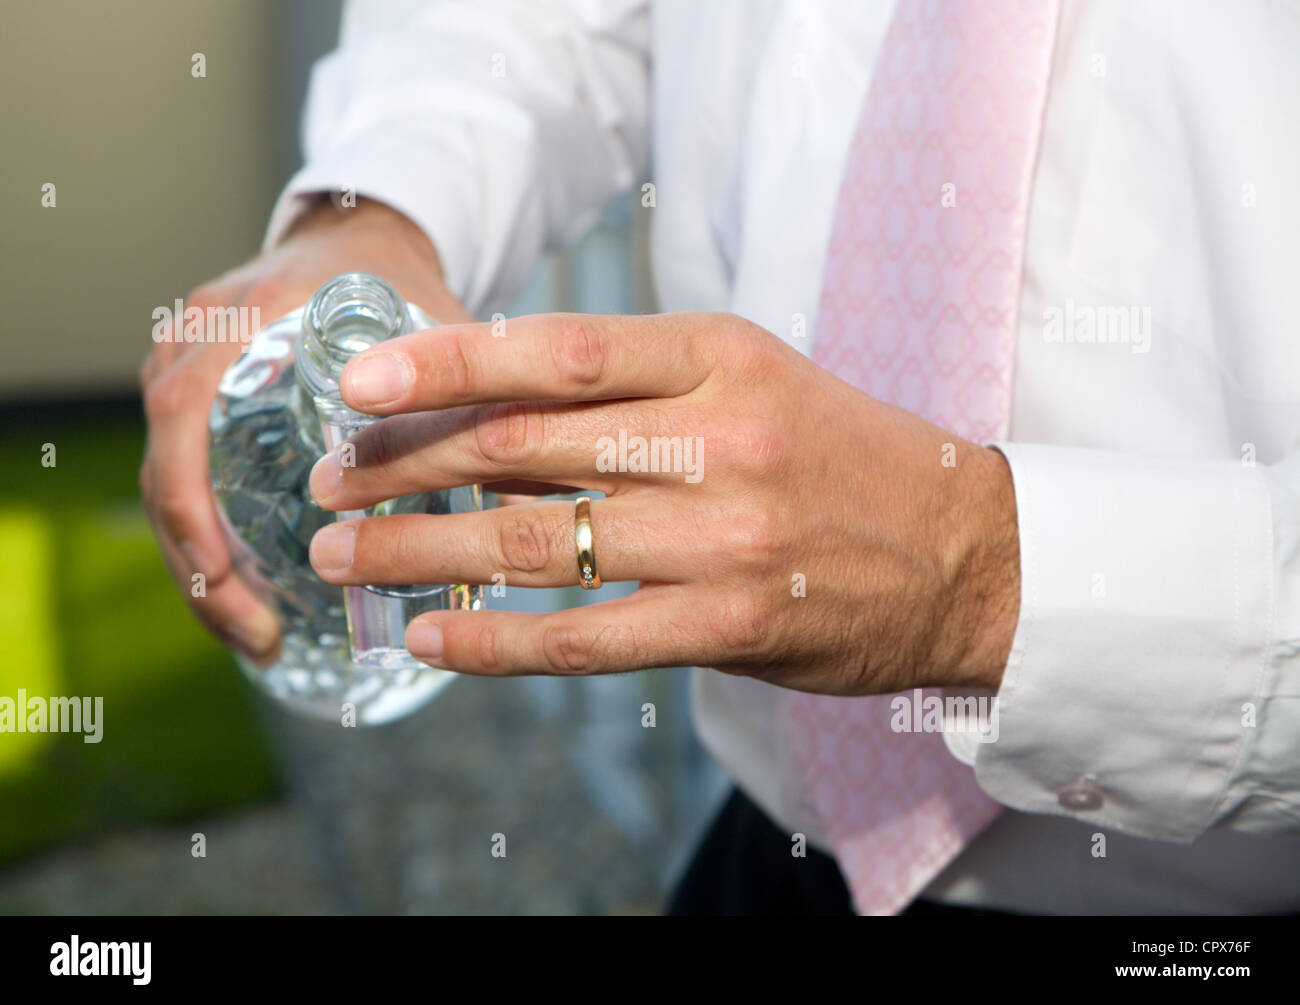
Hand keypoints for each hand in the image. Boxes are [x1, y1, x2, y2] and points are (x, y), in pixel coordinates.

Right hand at [139, 198, 472, 661]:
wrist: (359, 236)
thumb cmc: (399, 280)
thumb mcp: (431, 323)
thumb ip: (462, 392)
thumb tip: (517, 499)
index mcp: (241, 321)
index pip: (181, 422)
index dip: (197, 514)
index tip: (235, 588)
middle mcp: (194, 345)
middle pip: (166, 473)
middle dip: (203, 570)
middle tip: (258, 637)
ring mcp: (185, 370)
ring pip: (171, 485)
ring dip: (204, 567)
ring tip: (257, 634)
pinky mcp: (199, 398)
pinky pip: (184, 476)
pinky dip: (210, 540)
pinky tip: (251, 594)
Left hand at [304, 312, 1020, 695]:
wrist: (964, 550)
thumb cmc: (839, 454)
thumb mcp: (750, 381)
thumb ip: (633, 390)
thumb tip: (489, 413)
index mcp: (720, 357)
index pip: (556, 351)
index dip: (444, 363)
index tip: (358, 385)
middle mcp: (717, 439)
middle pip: (524, 446)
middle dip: (406, 466)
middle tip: (327, 482)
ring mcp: (724, 537)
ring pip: (538, 542)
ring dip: (423, 554)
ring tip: (348, 560)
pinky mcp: (730, 623)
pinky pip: (587, 637)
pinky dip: (496, 641)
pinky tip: (434, 641)